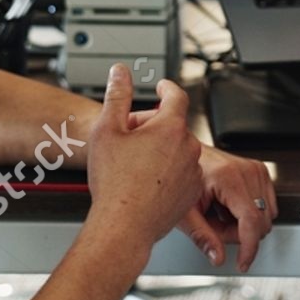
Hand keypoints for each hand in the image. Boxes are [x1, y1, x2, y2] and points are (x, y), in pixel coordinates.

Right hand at [85, 65, 203, 248]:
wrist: (124, 226)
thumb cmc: (115, 183)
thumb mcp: (107, 131)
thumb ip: (117, 96)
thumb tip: (120, 73)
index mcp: (170, 128)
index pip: (176, 96)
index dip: (167, 88)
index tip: (162, 87)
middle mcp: (188, 147)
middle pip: (173, 126)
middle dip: (154, 127)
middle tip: (129, 140)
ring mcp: (192, 171)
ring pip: (178, 151)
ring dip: (162, 151)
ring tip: (135, 166)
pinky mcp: (192, 192)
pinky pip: (183, 173)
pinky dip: (169, 172)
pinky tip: (147, 183)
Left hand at [182, 147, 276, 271]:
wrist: (184, 154)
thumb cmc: (181, 177)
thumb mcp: (184, 212)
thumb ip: (202, 237)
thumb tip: (218, 257)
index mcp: (228, 177)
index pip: (251, 220)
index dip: (249, 247)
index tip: (243, 263)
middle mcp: (247, 170)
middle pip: (259, 222)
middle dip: (237, 234)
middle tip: (213, 225)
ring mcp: (256, 169)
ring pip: (265, 216)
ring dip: (244, 224)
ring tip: (219, 213)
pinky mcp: (261, 171)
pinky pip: (267, 206)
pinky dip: (250, 214)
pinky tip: (229, 206)